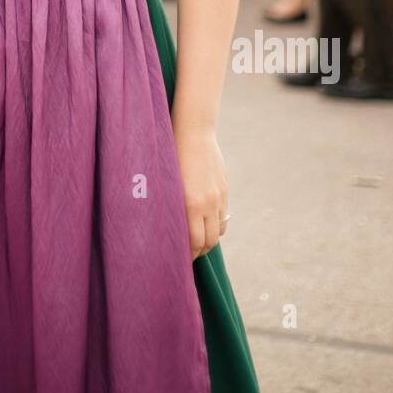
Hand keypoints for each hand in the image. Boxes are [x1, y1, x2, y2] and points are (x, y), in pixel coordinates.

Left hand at [173, 126, 229, 260]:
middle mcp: (208, 203)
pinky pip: (224, 216)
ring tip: (197, 243)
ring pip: (219, 231)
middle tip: (187, 256)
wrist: (194, 133)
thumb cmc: (172, 156)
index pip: (195, 243)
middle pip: (209, 241)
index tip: (178, 260)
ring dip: (209, 240)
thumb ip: (173, 208)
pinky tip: (205, 224)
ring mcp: (219, 197)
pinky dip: (216, 225)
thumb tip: (170, 230)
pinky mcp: (225, 190)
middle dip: (199, 252)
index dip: (188, 255)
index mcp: (191, 204)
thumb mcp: (168, 183)